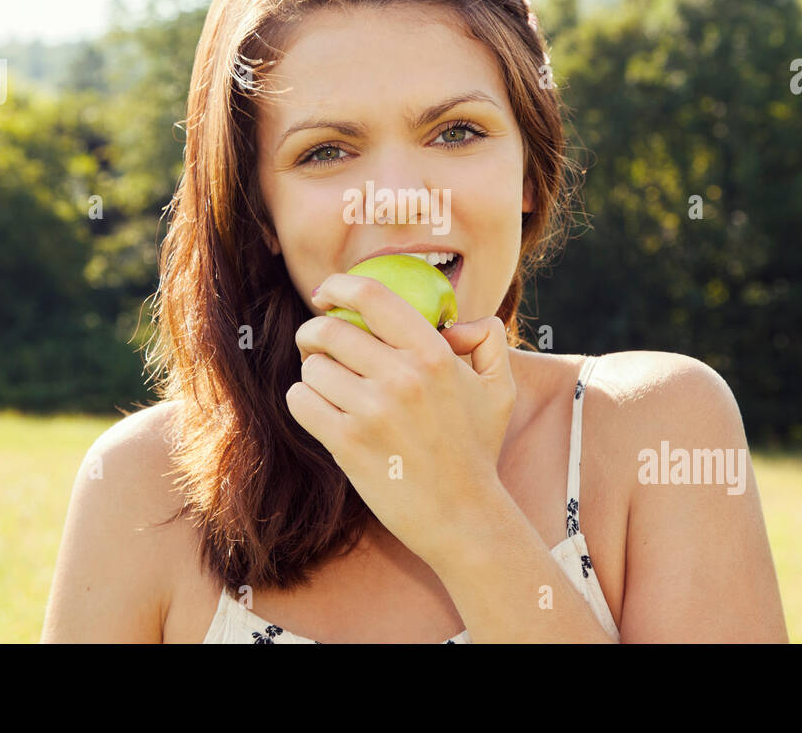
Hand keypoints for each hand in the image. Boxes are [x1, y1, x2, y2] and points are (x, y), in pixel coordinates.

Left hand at [287, 272, 517, 565]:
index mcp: (434, 353)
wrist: (463, 516)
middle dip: (313, 333)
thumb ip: (487, 340)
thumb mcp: (500, 388)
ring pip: (312, 367)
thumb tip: (455, 321)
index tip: (327, 293)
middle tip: (315, 343)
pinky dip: (304, 401)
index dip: (340, 286)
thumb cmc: (476, 449)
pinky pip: (301, 400)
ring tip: (330, 388)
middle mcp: (402, 376)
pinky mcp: (347, 443)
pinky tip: (321, 410)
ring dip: (313, 374)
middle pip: (329, 330)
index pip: (373, 297)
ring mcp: (372, 410)